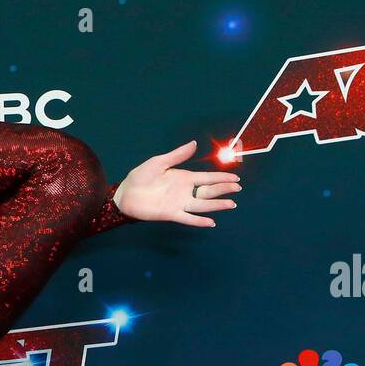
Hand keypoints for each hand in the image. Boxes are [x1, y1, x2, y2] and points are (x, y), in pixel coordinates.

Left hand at [114, 141, 240, 227]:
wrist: (125, 193)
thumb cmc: (140, 177)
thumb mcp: (159, 162)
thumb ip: (177, 155)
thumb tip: (194, 144)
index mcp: (184, 177)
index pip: (207, 178)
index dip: (222, 178)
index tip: (236, 178)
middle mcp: (185, 191)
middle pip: (209, 191)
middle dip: (224, 189)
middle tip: (239, 188)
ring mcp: (179, 203)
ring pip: (203, 205)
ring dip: (217, 205)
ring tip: (232, 204)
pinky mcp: (171, 214)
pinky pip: (188, 218)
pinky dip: (199, 220)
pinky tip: (211, 222)